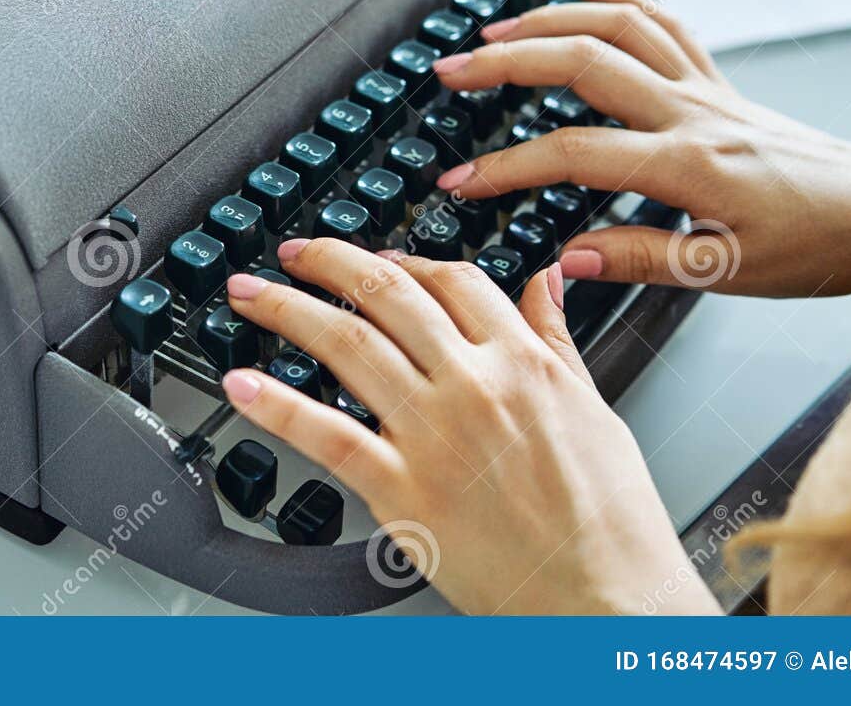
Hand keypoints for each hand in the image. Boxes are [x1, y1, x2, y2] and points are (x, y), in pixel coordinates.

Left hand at [220, 239, 717, 614]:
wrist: (606, 598)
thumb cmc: (609, 518)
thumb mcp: (594, 406)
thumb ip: (556, 337)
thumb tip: (548, 278)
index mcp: (521, 361)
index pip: (450, 280)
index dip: (403, 260)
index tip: (377, 259)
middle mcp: (472, 384)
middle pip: (385, 294)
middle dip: (329, 262)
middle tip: (296, 252)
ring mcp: (432, 434)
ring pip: (345, 345)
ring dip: (287, 309)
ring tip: (249, 294)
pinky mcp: (402, 489)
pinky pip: (326, 434)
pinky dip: (277, 405)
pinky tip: (241, 384)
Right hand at [430, 0, 850, 296]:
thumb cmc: (818, 244)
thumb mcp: (729, 273)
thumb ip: (642, 259)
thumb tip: (568, 256)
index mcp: (688, 166)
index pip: (575, 155)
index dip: (508, 166)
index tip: (461, 180)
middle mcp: (692, 113)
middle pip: (584, 63)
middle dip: (507, 62)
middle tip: (452, 72)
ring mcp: (705, 88)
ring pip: (619, 26)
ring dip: (550, 18)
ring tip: (495, 30)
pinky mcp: (717, 82)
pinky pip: (665, 20)